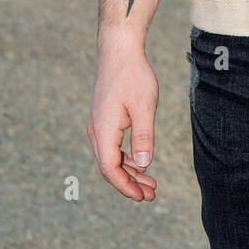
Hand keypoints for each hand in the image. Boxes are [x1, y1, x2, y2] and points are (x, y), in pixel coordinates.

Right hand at [87, 40, 159, 200]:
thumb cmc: (133, 75)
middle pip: (109, 167)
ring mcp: (98, 125)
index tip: (143, 197)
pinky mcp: (104, 120)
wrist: (119, 50)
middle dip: (130, 184)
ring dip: (130, 172)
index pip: (109, 169)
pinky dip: (126, 158)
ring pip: (111, 158)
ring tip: (150, 184)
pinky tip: (141, 163)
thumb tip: (145, 166)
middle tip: (151, 195)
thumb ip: (143, 136)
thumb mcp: (144, 105)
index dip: (125, 186)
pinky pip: (112, 146)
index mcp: (103, 130)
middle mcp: (96, 131)